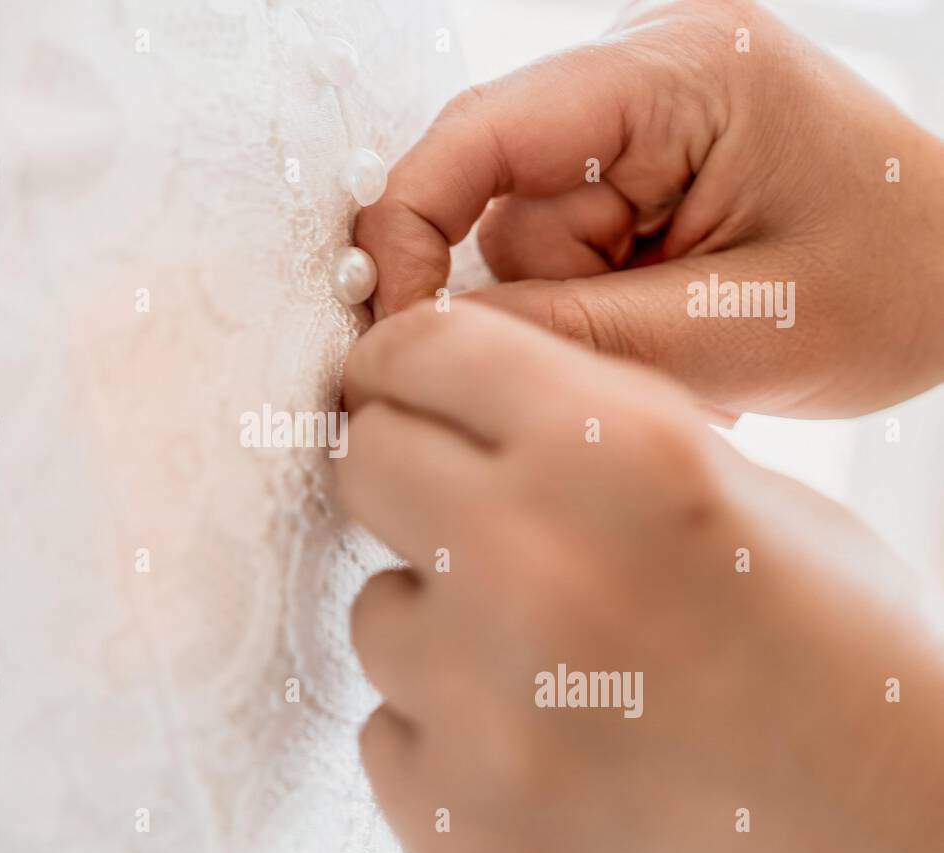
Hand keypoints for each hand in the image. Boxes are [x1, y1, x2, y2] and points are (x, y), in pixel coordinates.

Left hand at [337, 300, 943, 852]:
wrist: (885, 838)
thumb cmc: (837, 660)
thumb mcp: (746, 491)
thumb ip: (595, 427)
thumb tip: (461, 400)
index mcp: (619, 456)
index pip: (423, 350)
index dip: (407, 363)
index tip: (401, 387)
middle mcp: (533, 569)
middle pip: (369, 462)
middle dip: (415, 480)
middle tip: (479, 522)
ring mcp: (485, 710)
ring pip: (377, 610)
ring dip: (441, 624)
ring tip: (547, 663)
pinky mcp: (458, 820)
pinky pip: (389, 728)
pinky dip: (447, 731)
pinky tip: (541, 742)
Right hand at [354, 0, 943, 416]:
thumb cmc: (900, 285)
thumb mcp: (739, 332)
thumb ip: (576, 337)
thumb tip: (431, 342)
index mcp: (681, 74)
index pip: (480, 135)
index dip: (412, 233)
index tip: (393, 331)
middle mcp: (645, 72)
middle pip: (501, 204)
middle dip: (549, 297)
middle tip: (649, 346)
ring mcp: (639, 113)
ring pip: (526, 241)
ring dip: (583, 309)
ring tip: (687, 334)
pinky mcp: (638, 159)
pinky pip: (564, 245)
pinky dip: (599, 302)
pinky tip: (675, 317)